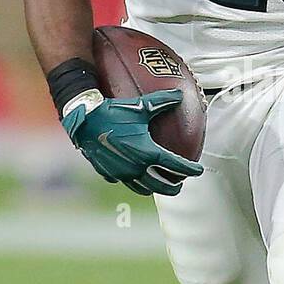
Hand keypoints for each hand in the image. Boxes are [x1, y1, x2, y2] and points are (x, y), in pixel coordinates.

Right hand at [61, 88, 203, 194]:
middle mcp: (136, 167)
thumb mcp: (141, 106)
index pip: (175, 166)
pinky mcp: (108, 173)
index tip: (198, 170)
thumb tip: (179, 94)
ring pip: (143, 188)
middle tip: (180, 183)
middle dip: (173, 186)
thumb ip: (162, 101)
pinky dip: (133, 182)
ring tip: (159, 185)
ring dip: (154, 188)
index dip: (190, 169)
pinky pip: (124, 182)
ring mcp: (121, 173)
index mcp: (148, 153)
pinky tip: (135, 177)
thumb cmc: (114, 111)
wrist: (85, 120)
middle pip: (161, 185)